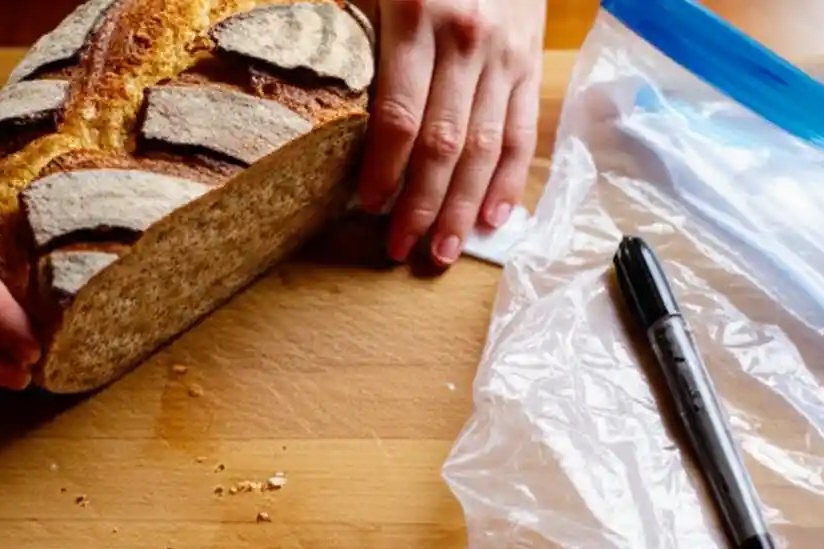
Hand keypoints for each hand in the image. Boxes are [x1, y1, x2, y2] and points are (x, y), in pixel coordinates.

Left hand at [357, 0, 543, 267]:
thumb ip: (336, 17)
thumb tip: (293, 63)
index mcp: (415, 16)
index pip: (399, 114)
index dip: (384, 168)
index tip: (367, 207)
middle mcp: (466, 42)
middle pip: (444, 143)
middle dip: (422, 204)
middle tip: (402, 249)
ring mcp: (505, 56)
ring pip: (485, 147)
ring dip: (464, 207)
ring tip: (445, 250)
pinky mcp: (530, 63)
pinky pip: (523, 132)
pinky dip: (510, 180)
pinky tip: (495, 218)